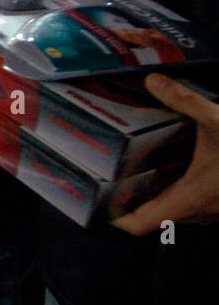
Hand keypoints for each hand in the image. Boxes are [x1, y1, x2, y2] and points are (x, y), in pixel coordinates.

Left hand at [109, 74, 218, 234]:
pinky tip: (177, 166)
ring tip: (134, 174)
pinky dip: (181, 190)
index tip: (98, 208)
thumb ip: (184, 100)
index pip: (142, 225)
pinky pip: (196, 204)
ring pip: (178, 212)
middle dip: (132, 203)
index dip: (116, 220)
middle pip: (156, 218)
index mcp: (191, 198)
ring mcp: (218, 209)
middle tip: (109, 182)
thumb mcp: (218, 120)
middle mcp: (203, 210)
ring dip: (158, 197)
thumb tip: (153, 79)